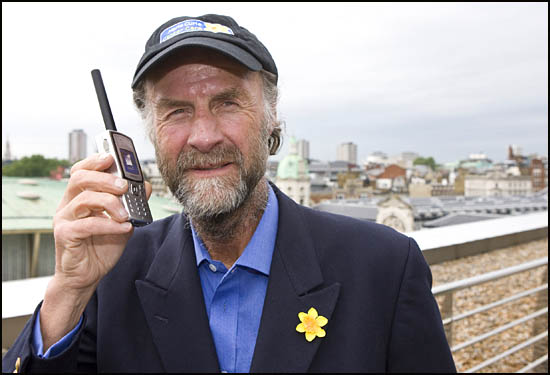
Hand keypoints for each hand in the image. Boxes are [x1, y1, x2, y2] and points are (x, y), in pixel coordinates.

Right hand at [40, 153, 151, 348]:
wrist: (86, 276)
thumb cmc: (101, 246)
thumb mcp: (122, 221)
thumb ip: (132, 204)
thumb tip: (146, 185)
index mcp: (80, 197)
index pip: (81, 170)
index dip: (95, 161)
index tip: (112, 157)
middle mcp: (69, 204)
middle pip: (79, 178)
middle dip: (104, 178)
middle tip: (124, 186)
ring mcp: (64, 219)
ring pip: (83, 198)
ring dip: (110, 203)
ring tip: (126, 214)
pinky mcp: (65, 235)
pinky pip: (86, 224)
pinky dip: (109, 224)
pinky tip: (124, 228)